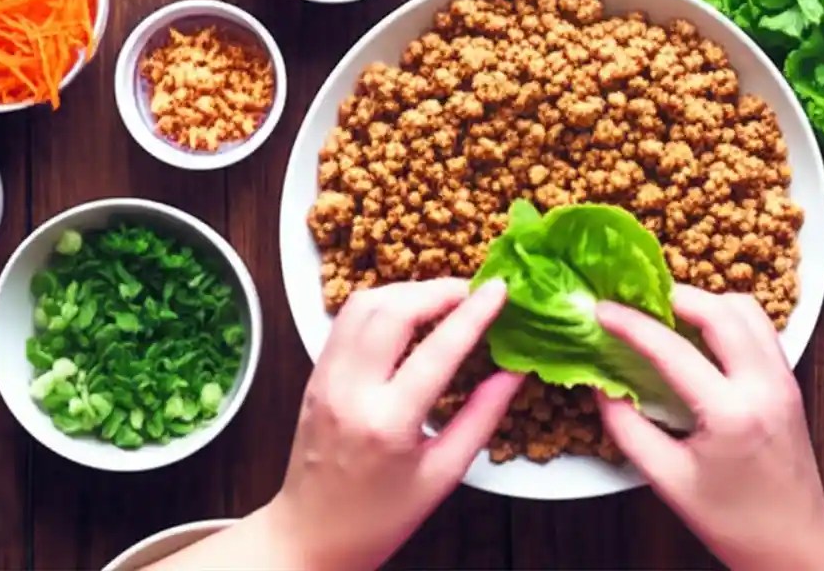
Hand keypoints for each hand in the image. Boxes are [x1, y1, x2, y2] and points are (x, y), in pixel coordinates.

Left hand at [147, 278, 521, 570]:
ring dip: (407, 291)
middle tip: (473, 291)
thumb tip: (514, 371)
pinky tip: (408, 315)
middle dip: (438, 289)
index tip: (500, 288)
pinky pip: (347, 320)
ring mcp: (325, 379)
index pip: (438, 350)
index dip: (474, 313)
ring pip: (363, 304)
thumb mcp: (443, 474)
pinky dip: (382, 304)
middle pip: (393, 309)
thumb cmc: (381, 517)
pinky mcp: (314, 375)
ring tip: (442, 299)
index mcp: (388, 423)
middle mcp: (350, 391)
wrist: (309, 536)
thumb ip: (482, 417)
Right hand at [595, 286, 823, 570]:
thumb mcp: (668, 480)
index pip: (673, 349)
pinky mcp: (790, 383)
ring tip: (668, 315)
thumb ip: (627, 428)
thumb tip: (602, 385)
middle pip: (721, 309)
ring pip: (748, 310)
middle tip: (637, 302)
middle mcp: (765, 385)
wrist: (795, 546)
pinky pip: (760, 329)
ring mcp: (784, 380)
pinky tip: (700, 338)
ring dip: (707, 302)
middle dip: (675, 295)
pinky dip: (728, 319)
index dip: (631, 324)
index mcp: (732, 413)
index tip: (601, 309)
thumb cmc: (732, 522)